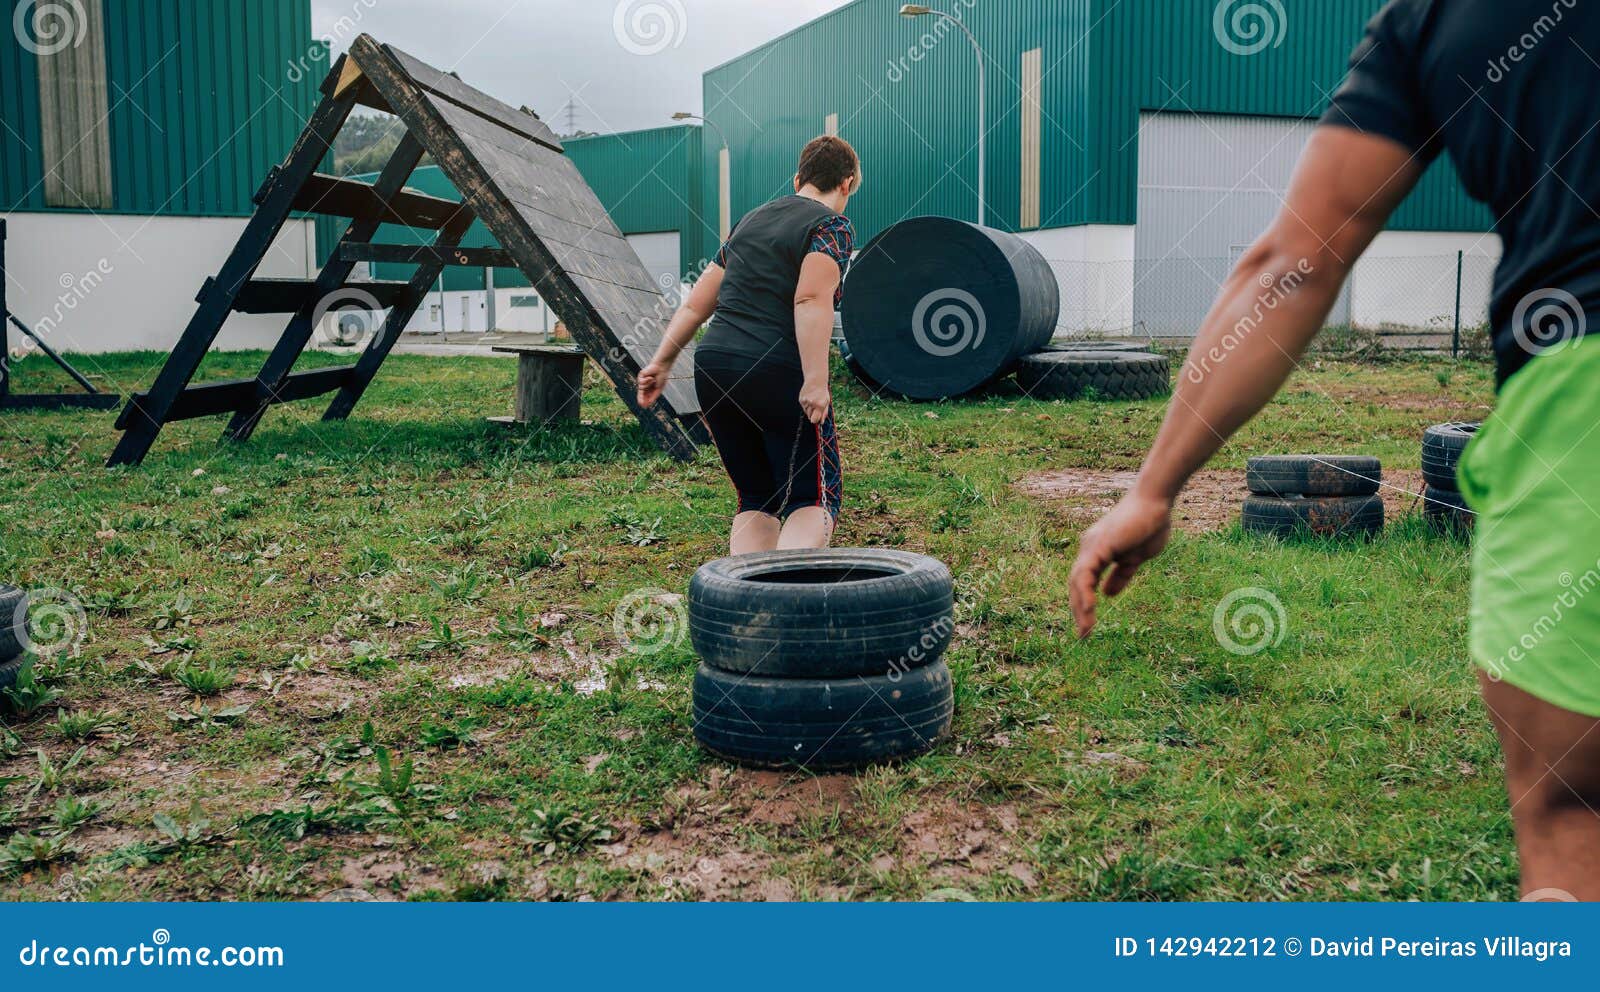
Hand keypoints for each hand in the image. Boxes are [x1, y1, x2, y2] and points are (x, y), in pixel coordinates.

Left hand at [636, 360, 671, 408]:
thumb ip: (654, 396)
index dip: (645, 401)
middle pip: (641, 393)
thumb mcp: (658, 388)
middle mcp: (646, 384)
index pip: (646, 395)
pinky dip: (646, 380)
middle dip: (641, 399)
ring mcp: (643, 380)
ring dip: (648, 385)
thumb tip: (648, 403)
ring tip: (653, 380)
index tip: (644, 407)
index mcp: (651, 388)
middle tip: (641, 404)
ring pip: (641, 388)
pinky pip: (641, 382)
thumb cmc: (662, 377)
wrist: (661, 367)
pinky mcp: (640, 376)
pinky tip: (650, 377)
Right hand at [799, 378, 830, 425]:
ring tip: (813, 401)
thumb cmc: (822, 392)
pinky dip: (806, 405)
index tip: (817, 419)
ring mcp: (805, 402)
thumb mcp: (826, 402)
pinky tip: (809, 398)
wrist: (815, 381)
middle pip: (810, 417)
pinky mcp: (801, 400)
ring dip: (809, 409)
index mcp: (820, 405)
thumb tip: (821, 422)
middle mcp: (812, 404)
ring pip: (806, 412)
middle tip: (816, 407)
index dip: (815, 421)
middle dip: (813, 414)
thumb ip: (824, 413)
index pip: (814, 420)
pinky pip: (803, 407)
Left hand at [1069, 490, 1174, 638]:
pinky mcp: (1098, 546)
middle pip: (1076, 585)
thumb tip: (1107, 595)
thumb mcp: (1135, 558)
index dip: (1085, 603)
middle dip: (1078, 611)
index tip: (1088, 625)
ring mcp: (1091, 546)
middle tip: (1083, 635)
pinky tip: (1089, 611)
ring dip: (1080, 608)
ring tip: (1085, 630)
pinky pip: (1085, 575)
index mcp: (1097, 552)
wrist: (1157, 503)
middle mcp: (1089, 549)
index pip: (1084, 582)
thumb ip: (1121, 575)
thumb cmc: (1150, 525)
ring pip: (1077, 583)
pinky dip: (1085, 594)